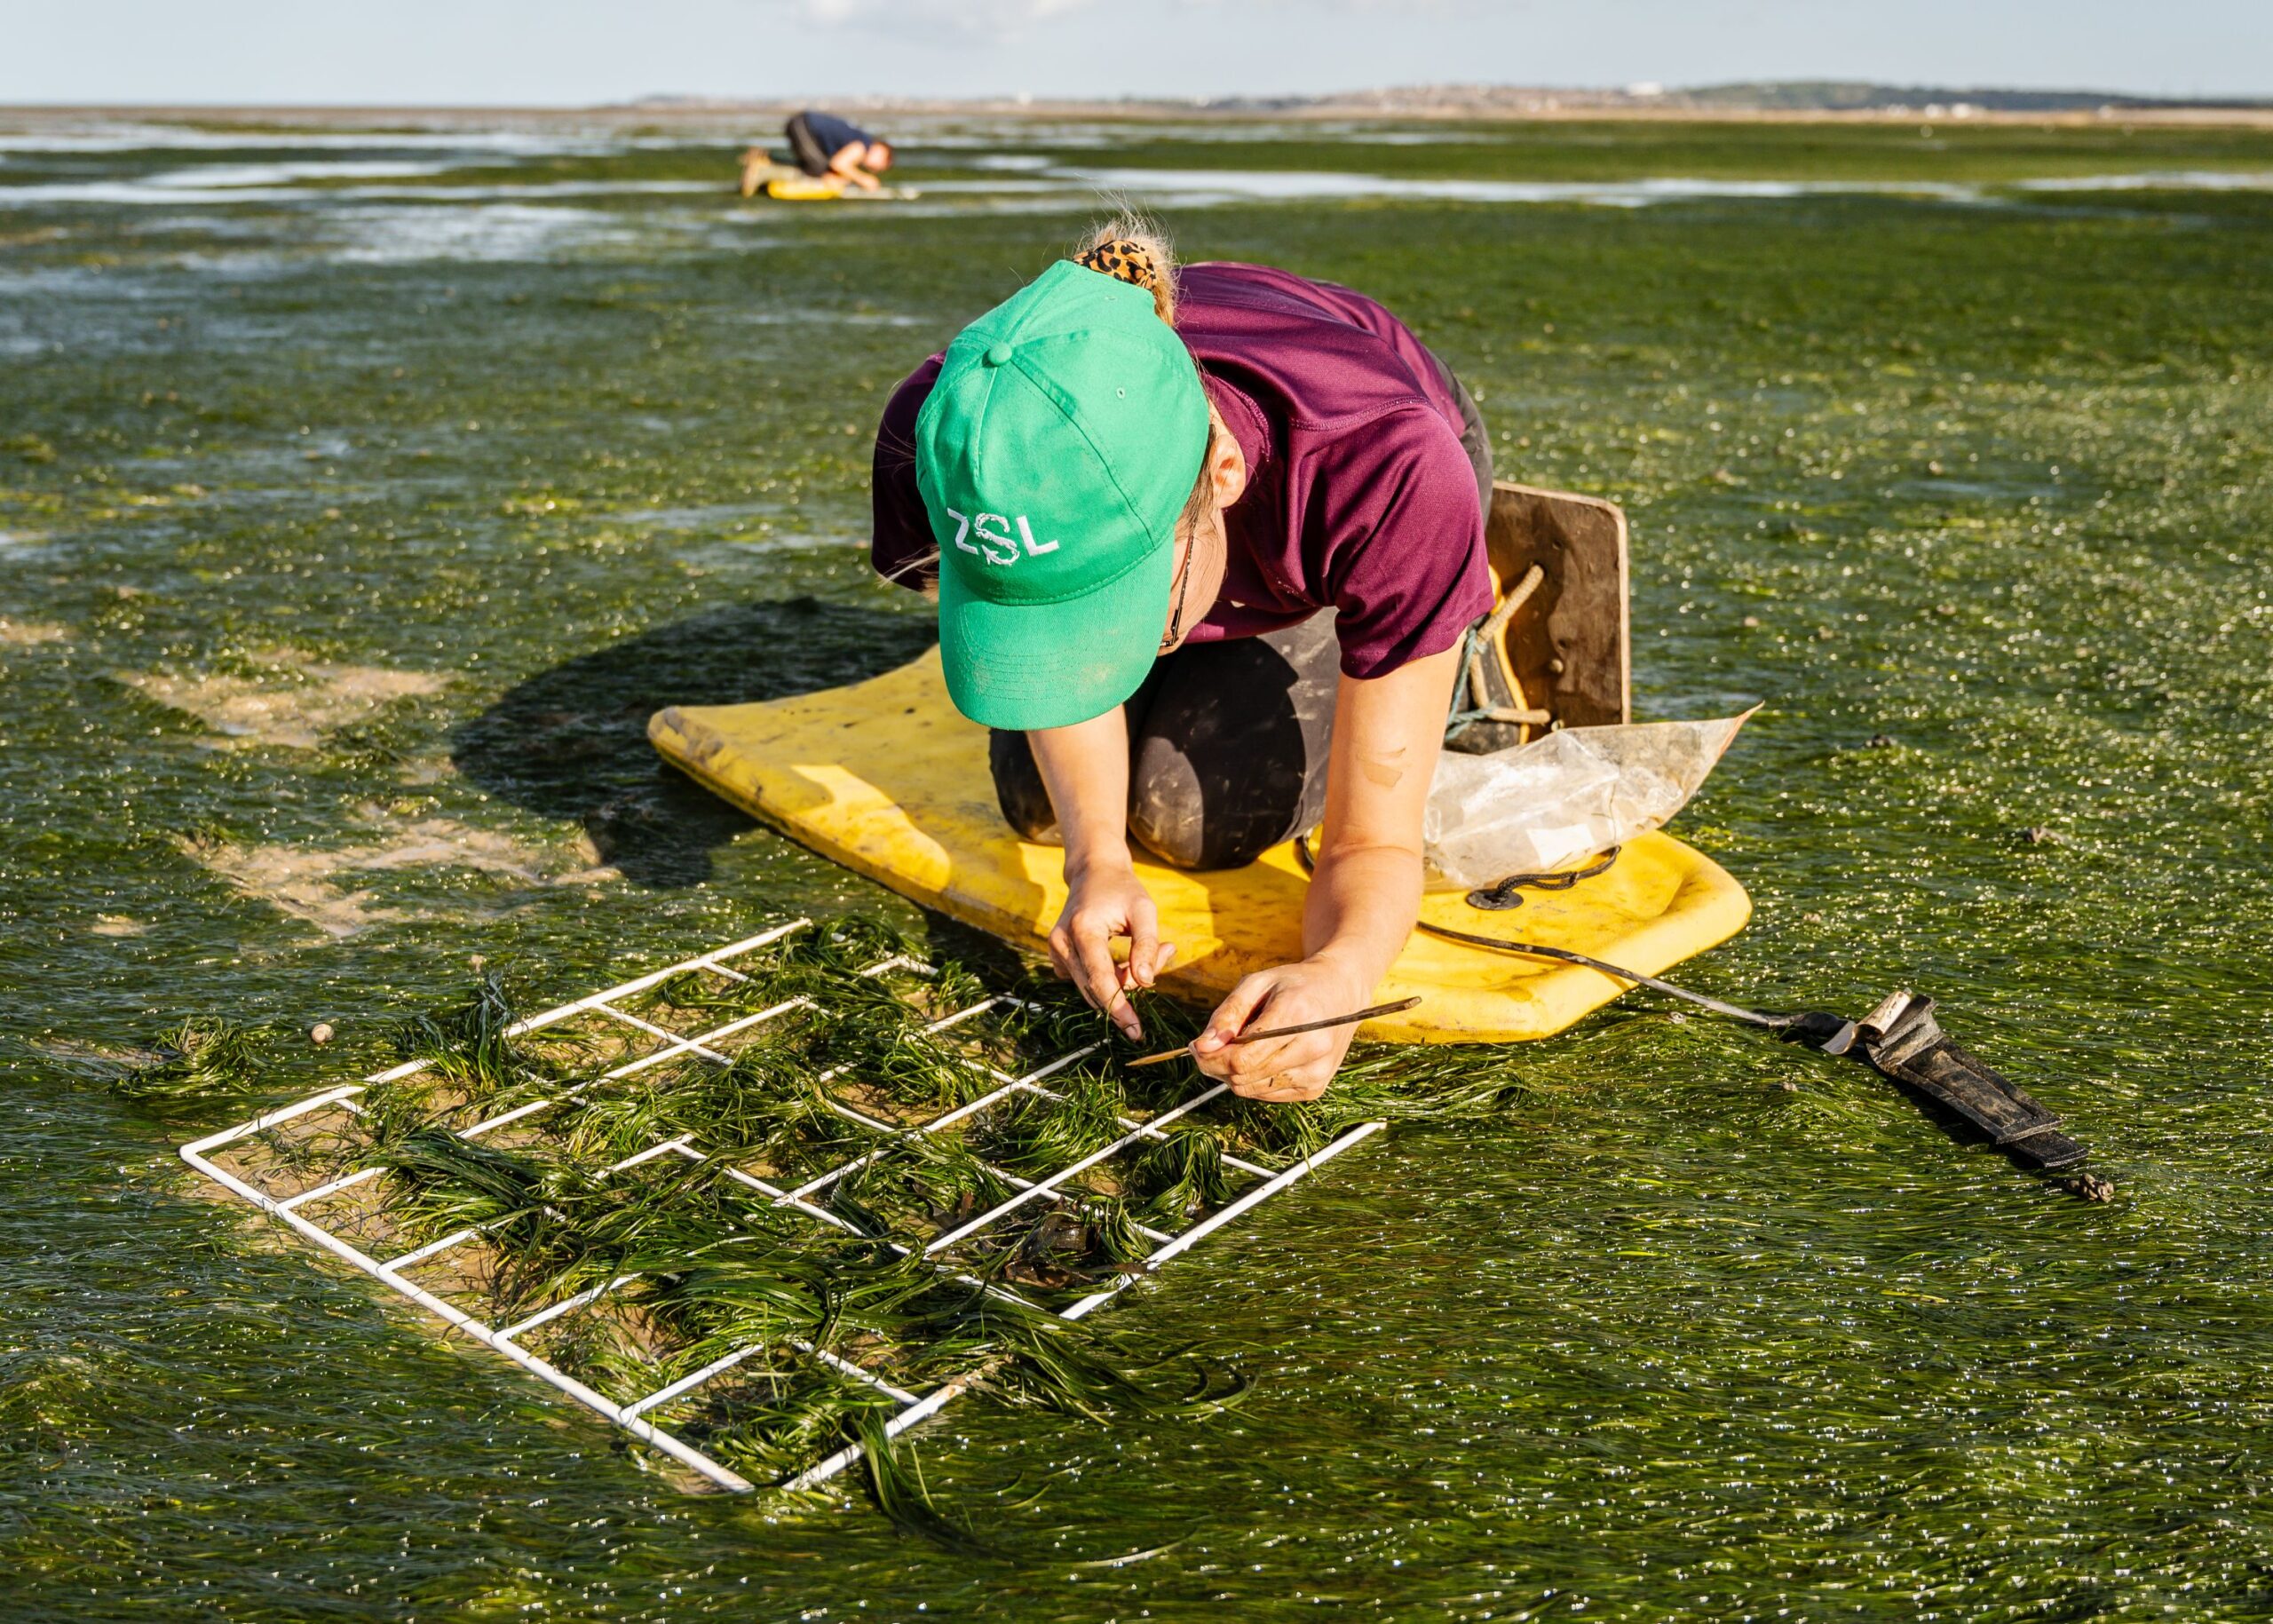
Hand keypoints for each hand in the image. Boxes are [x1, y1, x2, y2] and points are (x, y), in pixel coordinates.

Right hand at [1047, 860, 1174, 1040]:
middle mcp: (1061, 942)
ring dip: (1118, 981)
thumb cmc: (1122, 890)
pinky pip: (1085, 981)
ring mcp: (1055, 951)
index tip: (1136, 1031)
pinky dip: (1105, 978)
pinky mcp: (1057, 957)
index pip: (1101, 979)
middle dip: (1128, 987)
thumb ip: (1147, 945)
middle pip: (1096, 987)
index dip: (1119, 1007)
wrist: (1093, 873)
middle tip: (1158, 954)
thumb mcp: (1144, 910)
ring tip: (1141, 953)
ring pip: (1090, 988)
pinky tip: (1118, 955)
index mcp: (1083, 929)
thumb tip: (1145, 984)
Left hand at [1190, 958, 1369, 1101]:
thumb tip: (1202, 1046)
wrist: (1341, 992)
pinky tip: (1261, 1057)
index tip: (1198, 1045)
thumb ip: (1227, 1013)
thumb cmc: (1294, 984)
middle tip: (1214, 1045)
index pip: (1241, 1058)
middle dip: (1218, 1065)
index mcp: (1297, 1016)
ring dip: (1234, 1074)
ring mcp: (1317, 1072)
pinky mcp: (1316, 1088)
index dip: (1211, 1057)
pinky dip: (1253, 1080)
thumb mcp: (1257, 983)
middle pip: (1243, 1077)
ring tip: (1240, 1047)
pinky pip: (1267, 1096)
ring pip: (1251, 1090)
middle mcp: (1312, 1048)